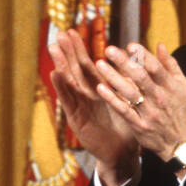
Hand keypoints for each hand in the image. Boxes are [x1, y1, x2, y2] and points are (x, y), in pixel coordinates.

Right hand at [47, 29, 139, 184]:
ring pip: (69, 83)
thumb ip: (125, 82)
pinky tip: (55, 74)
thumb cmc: (126, 127)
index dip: (78, 49)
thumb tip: (131, 61)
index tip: (72, 32)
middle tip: (59, 34)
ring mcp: (79, 108)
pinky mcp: (77, 120)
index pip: (86, 66)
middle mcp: (85, 97)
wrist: (122, 153)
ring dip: (61, 65)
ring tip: (53, 49)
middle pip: (74, 70)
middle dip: (67, 52)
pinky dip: (62, 88)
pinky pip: (69, 102)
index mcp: (97, 90)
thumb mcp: (126, 100)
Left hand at [92, 42, 185, 160]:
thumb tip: (160, 45)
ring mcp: (149, 112)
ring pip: (129, 92)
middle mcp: (160, 98)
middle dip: (124, 62)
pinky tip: (100, 88)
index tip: (129, 45)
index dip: (143, 55)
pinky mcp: (139, 125)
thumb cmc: (178, 108)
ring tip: (100, 64)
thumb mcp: (181, 86)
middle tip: (109, 50)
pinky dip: (112, 99)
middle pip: (140, 77)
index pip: (156, 67)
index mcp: (170, 86)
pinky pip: (123, 110)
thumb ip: (170, 65)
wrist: (179, 141)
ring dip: (113, 77)